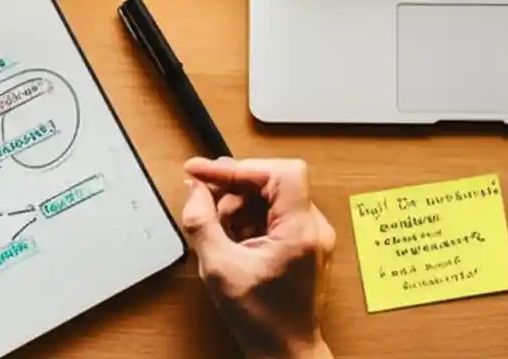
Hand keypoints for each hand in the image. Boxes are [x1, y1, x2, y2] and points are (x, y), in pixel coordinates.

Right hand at [182, 157, 336, 358]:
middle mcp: (313, 228)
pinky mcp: (304, 243)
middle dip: (233, 188)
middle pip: (272, 181)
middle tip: (204, 201)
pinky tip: (233, 240)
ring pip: (270, 197)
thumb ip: (202, 224)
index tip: (205, 170)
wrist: (285, 354)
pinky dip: (249, 220)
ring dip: (239, 206)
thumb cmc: (263, 322)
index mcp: (300, 232)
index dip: (239, 167)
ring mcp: (311, 236)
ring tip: (220, 232)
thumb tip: (194, 191)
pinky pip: (274, 214)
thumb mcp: (219, 269)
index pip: (279, 172)